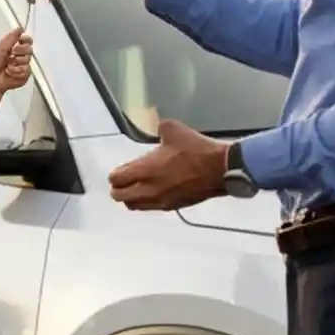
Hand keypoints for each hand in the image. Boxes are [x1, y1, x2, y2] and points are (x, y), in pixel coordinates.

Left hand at [0, 28, 32, 93]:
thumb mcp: (0, 47)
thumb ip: (11, 37)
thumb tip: (19, 28)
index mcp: (15, 47)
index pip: (27, 40)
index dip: (27, 40)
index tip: (22, 40)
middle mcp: (20, 56)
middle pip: (29, 49)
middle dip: (20, 51)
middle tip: (11, 54)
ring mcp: (23, 66)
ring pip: (28, 60)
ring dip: (16, 63)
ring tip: (8, 66)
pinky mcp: (25, 75)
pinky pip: (26, 71)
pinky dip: (16, 71)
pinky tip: (10, 73)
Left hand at [108, 119, 228, 210]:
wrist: (219, 170)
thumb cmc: (195, 149)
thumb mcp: (173, 130)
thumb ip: (159, 128)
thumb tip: (157, 127)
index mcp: (145, 170)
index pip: (116, 180)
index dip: (115, 175)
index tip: (119, 170)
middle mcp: (148, 189)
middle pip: (120, 197)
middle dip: (119, 188)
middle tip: (124, 181)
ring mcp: (160, 201)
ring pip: (134, 205)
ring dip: (131, 197)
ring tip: (137, 187)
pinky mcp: (173, 206)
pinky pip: (151, 207)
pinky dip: (146, 201)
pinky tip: (154, 191)